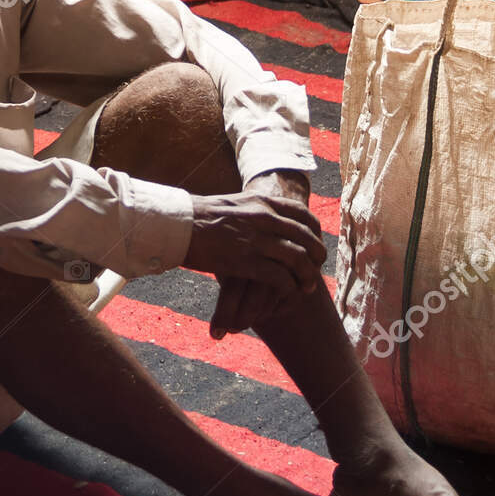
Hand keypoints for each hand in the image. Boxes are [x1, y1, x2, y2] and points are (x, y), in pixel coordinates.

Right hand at [201, 171, 318, 338]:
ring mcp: (256, 239)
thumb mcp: (234, 203)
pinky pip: (279, 277)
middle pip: (307, 238)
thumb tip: (261, 215)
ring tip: (306, 287)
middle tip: (316, 270)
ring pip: (298, 259)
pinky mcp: (246, 261)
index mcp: (262, 201)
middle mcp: (265, 218)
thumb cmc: (198, 215)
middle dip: (317, 257)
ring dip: (307, 276)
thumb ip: (253, 210)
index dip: (316, 232)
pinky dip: (288, 288)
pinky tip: (287, 294)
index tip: (316, 244)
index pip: (304, 215)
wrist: (177, 224)